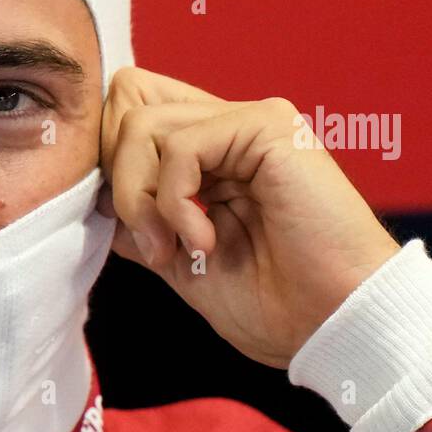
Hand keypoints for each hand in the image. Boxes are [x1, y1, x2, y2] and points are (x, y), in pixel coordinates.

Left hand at [99, 67, 400, 368]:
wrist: (334, 324)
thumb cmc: (275, 304)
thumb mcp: (180, 262)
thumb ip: (140, 222)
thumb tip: (96, 198)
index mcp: (211, 155)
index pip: (128, 112)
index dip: (108, 163)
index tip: (127, 229)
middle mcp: (229, 128)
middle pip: (123, 108)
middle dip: (117, 182)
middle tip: (152, 244)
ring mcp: (249, 122)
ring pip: (141, 124)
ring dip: (141, 198)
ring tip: (176, 248)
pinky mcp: (268, 126)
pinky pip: (181, 145)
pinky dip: (174, 201)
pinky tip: (204, 241)